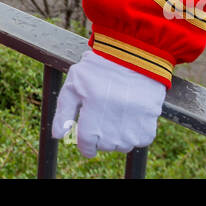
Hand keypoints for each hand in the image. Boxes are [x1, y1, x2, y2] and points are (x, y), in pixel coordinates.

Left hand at [50, 49, 166, 157]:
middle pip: (103, 146)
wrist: (135, 58)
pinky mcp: (148, 130)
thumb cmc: (100, 70)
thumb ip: (63, 112)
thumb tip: (58, 136)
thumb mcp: (74, 84)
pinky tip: (132, 111)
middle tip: (104, 108)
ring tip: (118, 108)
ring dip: (118, 133)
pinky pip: (139, 140)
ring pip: (121, 145)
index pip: (86, 147)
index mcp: (91, 123)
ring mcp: (131, 134)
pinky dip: (135, 131)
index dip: (84, 139)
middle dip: (100, 132)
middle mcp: (111, 134)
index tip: (87, 129)